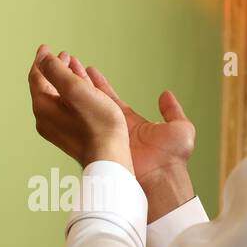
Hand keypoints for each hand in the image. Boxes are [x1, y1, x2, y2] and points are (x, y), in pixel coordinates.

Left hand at [27, 45, 131, 170]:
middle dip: (54, 68)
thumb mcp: (75, 90)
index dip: (41, 60)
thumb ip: (56, 71)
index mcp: (43, 108)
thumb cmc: (97, 125)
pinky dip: (75, 93)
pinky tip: (86, 87)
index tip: (46, 47)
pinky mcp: (73, 134)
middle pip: (47, 87)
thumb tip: (43, 57)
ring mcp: (59, 128)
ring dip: (66, 79)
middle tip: (63, 55)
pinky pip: (69, 107)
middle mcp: (47, 119)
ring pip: (59, 97)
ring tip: (74, 66)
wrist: (109, 159)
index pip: (36, 77)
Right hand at [71, 58, 196, 220]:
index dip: (102, 86)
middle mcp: (116, 130)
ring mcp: (107, 137)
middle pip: (96, 102)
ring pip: (88, 110)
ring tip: (66, 73)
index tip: (90, 70)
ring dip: (77, 92)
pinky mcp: (101, 145)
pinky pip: (86, 124)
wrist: (162, 178)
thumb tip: (166, 94)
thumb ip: (172, 111)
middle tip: (72, 68)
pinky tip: (65, 95)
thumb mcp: (181, 128)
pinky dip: (76, 109)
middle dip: (84, 85)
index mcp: (132, 124)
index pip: (113, 100)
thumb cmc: (172, 159)